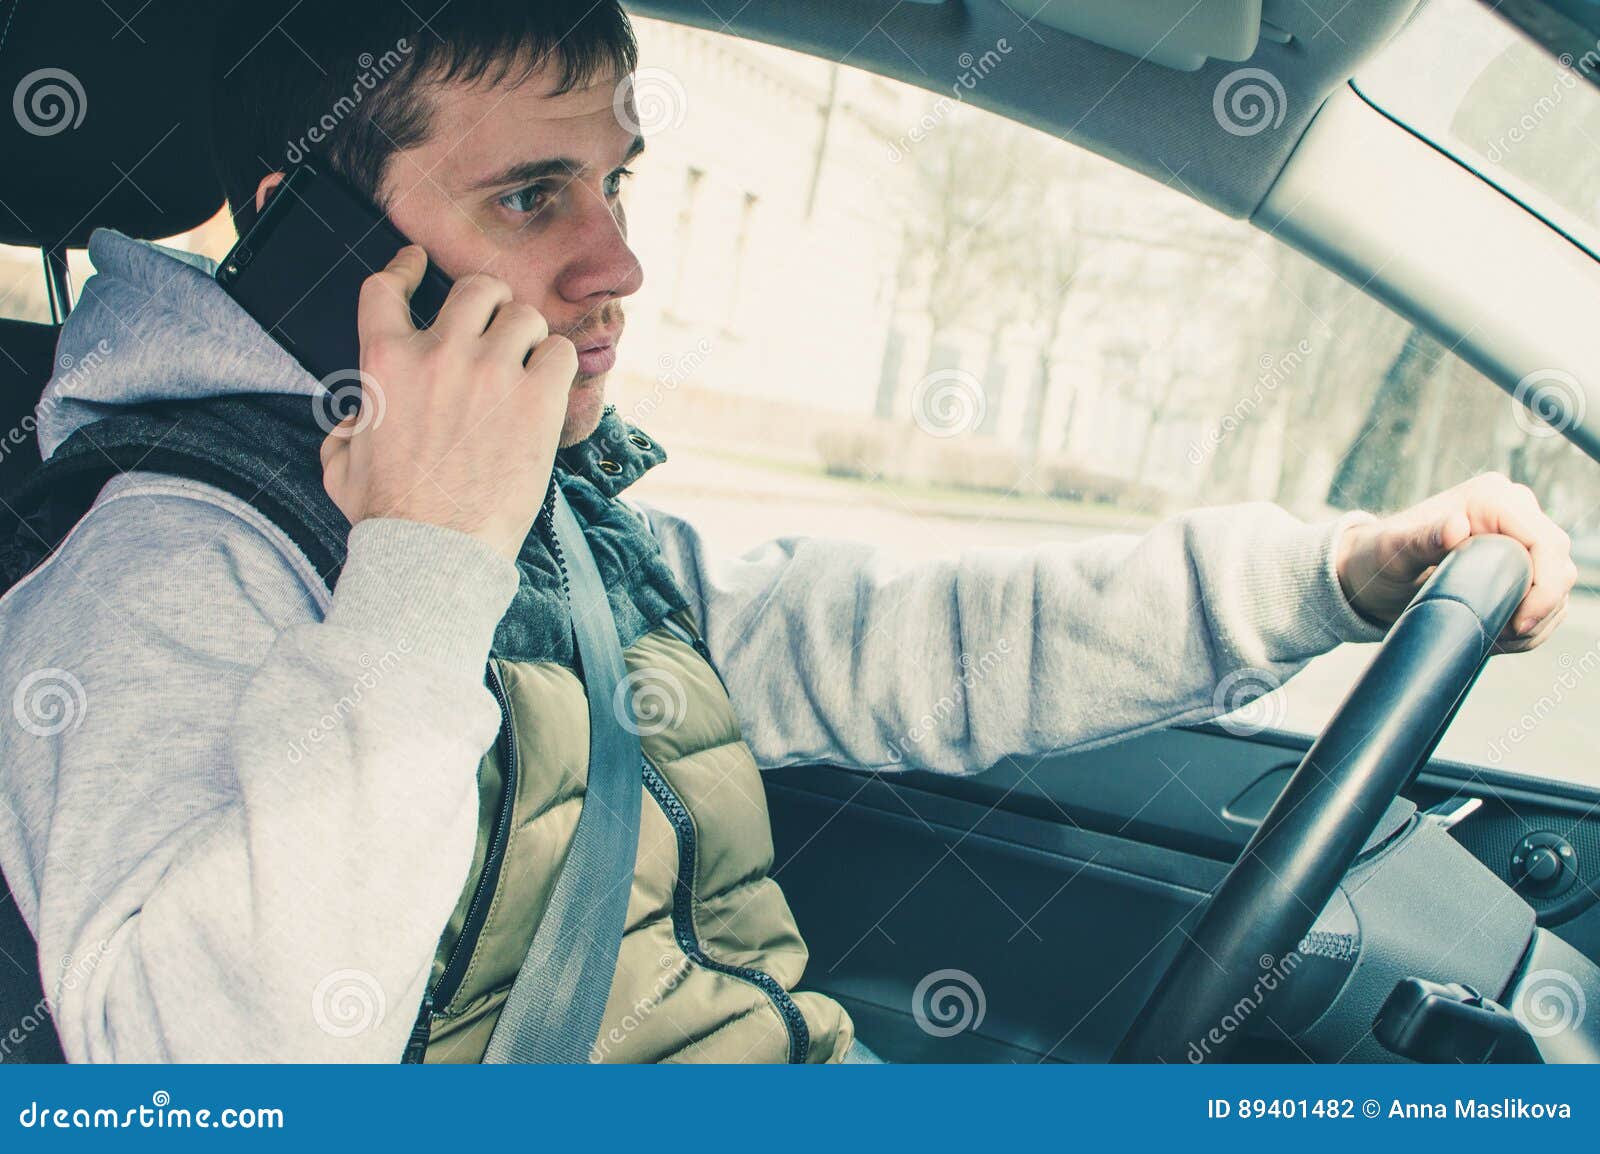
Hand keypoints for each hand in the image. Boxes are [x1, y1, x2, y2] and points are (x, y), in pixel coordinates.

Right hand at [320, 246, 576, 560]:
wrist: (434, 552)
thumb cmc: (386, 518)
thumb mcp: (339, 467)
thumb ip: (345, 429)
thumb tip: (359, 415)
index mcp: (384, 362)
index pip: (386, 288)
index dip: (405, 267)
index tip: (417, 262)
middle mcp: (437, 354)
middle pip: (475, 289)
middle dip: (489, 302)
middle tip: (497, 326)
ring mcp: (491, 372)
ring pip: (524, 315)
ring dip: (528, 334)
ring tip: (529, 361)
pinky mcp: (536, 400)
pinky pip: (561, 352)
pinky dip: (559, 363)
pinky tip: (551, 385)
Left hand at [1335, 473, 1576, 652]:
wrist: (1371, 574)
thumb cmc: (1377, 559)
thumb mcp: (1393, 552)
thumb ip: (1421, 538)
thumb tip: (1456, 525)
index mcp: (1492, 499)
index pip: (1545, 542)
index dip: (1544, 587)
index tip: (1518, 624)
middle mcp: (1513, 512)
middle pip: (1558, 564)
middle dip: (1541, 607)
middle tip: (1505, 637)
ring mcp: (1517, 537)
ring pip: (1557, 583)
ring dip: (1538, 619)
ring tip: (1499, 640)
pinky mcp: (1517, 561)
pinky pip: (1545, 595)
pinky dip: (1532, 622)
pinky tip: (1503, 637)